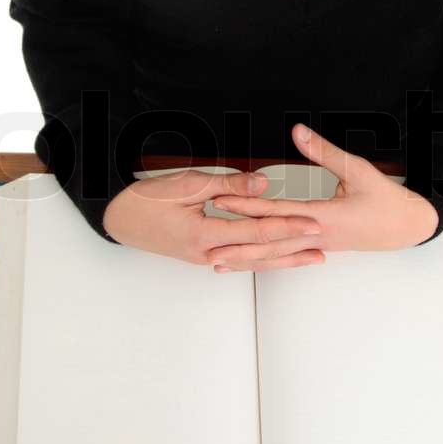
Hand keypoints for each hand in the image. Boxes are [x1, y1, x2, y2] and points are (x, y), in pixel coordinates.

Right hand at [102, 167, 325, 268]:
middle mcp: (209, 253)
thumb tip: (263, 184)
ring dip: (284, 259)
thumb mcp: (188, 183)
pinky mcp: (203, 255)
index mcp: (205, 235)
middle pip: (261, 252)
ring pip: (253, 260)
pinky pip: (240, 258)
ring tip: (312, 257)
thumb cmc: (148, 200)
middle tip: (323, 242)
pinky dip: (263, 258)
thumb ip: (228, 185)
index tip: (313, 222)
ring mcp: (206, 257)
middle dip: (294, 247)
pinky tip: (277, 259)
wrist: (119, 219)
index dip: (288, 226)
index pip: (257, 232)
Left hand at [206, 123, 437, 270]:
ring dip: (246, 259)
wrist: (407, 228)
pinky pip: (286, 257)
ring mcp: (318, 247)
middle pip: (270, 241)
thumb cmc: (386, 199)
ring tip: (217, 262)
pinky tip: (249, 263)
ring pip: (276, 256)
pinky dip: (265, 260)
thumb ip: (324, 151)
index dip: (245, 206)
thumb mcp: (358, 169)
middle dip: (237, 240)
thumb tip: (297, 131)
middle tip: (206, 242)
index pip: (276, 211)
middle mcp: (317, 237)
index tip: (219, 201)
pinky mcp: (320, 249)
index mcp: (324, 217)